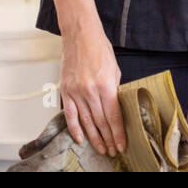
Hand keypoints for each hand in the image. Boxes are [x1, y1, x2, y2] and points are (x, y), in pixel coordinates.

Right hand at [59, 21, 125, 156]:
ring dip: (94, 137)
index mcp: (106, 85)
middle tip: (112, 151)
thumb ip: (114, 89)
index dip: (118, 133)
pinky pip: (69, 114)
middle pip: (100, 122)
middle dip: (108, 138)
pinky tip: (80, 139)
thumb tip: (116, 107)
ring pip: (86, 121)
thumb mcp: (115, 69)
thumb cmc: (100, 49)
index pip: (113, 116)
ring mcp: (75, 92)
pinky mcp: (65, 91)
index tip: (122, 144)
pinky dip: (75, 128)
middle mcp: (90, 91)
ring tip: (101, 149)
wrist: (80, 36)